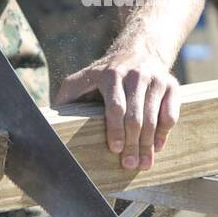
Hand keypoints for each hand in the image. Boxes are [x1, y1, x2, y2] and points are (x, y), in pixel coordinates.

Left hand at [55, 45, 180, 171]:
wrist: (139, 51)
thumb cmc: (105, 74)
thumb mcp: (82, 79)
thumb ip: (67, 97)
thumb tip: (46, 121)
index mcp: (110, 75)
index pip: (115, 106)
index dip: (115, 130)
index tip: (114, 150)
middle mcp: (135, 75)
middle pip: (136, 117)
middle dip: (133, 144)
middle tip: (130, 165)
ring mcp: (156, 79)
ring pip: (153, 118)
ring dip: (148, 144)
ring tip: (144, 163)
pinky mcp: (171, 85)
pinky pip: (170, 113)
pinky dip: (164, 132)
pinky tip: (156, 146)